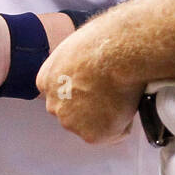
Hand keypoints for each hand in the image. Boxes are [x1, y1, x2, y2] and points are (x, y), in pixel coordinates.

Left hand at [36, 13, 142, 144]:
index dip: (82, 92)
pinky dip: (125, 123)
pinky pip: (115, 133)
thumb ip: (77, 64)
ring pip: (95, 125)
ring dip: (109, 116)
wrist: (118, 52)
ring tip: (123, 93)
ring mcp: (70, 122)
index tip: (95, 86)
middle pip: (75, 114)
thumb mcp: (79, 46)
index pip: (60, 94)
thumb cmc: (104, 40)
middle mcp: (53, 104)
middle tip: (113, 91)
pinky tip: (128, 103)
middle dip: (92, 108)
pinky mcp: (92, 135)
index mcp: (46, 80)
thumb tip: (94, 65)